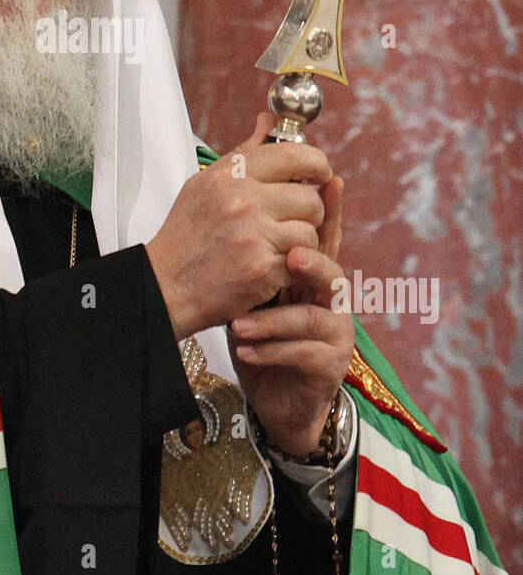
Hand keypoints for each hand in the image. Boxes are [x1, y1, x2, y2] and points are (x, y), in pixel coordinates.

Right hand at [145, 111, 332, 341]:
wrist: (166, 283)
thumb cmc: (186, 233)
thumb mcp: (205, 183)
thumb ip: (244, 152)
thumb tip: (269, 120)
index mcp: (231, 175)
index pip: (294, 155)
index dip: (316, 164)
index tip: (319, 174)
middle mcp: (244, 201)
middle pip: (310, 198)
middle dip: (309, 210)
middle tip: (295, 218)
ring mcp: (255, 236)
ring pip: (310, 231)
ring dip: (301, 241)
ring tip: (280, 245)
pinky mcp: (263, 269)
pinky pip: (302, 261)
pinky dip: (292, 266)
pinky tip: (272, 266)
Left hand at [228, 186, 353, 455]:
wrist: (274, 395)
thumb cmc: (262, 335)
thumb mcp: (253, 289)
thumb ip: (254, 249)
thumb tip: (241, 192)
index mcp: (314, 277)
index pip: (325, 238)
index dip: (332, 210)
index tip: (331, 180)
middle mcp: (332, 301)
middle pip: (331, 273)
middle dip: (312, 264)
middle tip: (289, 257)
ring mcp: (336, 333)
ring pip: (312, 317)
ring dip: (272, 321)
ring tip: (239, 325)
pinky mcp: (330, 365)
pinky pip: (304, 353)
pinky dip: (271, 351)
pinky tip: (244, 351)